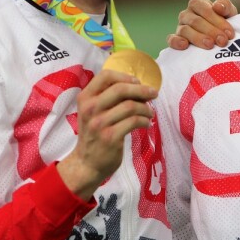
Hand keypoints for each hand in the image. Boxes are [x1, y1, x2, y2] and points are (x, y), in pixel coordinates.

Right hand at [57, 68, 156, 199]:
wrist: (86, 163)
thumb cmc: (94, 135)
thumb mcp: (92, 113)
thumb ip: (106, 98)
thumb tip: (137, 87)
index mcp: (85, 98)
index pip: (105, 76)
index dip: (124, 76)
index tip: (137, 82)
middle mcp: (90, 108)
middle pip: (121, 89)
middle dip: (142, 90)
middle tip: (154, 94)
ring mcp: (100, 123)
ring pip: (130, 106)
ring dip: (146, 108)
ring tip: (150, 113)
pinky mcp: (110, 137)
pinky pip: (134, 122)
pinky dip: (144, 121)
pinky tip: (146, 124)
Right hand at [165, 0, 236, 50]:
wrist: (218, 38)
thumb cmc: (222, 23)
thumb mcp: (228, 12)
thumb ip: (225, 6)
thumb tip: (217, 7)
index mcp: (197, 4)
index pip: (204, 9)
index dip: (217, 21)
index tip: (229, 33)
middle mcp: (186, 14)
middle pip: (196, 21)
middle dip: (211, 31)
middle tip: (222, 41)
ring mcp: (180, 27)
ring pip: (185, 30)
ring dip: (198, 38)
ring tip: (210, 45)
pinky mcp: (175, 40)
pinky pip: (171, 39)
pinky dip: (176, 42)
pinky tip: (184, 45)